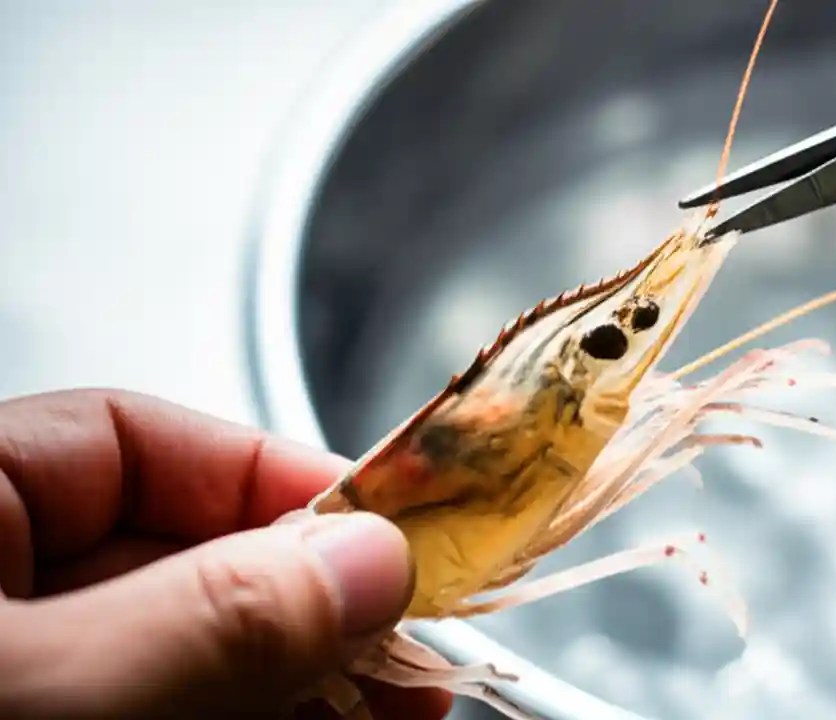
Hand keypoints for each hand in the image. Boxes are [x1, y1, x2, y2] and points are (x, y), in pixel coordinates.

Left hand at [0, 389, 450, 719]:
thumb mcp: (51, 691)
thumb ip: (209, 616)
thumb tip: (365, 561)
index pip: (130, 437)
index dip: (272, 473)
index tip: (381, 529)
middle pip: (183, 551)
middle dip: (313, 596)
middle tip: (410, 634)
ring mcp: (28, 671)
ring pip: (192, 644)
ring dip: (312, 667)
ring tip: (401, 698)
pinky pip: (174, 706)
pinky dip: (270, 717)